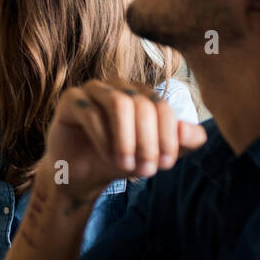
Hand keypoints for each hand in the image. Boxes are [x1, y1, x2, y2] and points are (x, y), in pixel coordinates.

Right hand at [41, 79, 206, 198]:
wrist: (82, 174)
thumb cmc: (119, 159)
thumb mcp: (155, 156)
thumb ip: (182, 144)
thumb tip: (188, 130)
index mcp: (142, 94)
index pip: (162, 107)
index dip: (168, 136)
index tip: (164, 165)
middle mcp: (119, 85)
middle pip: (143, 105)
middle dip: (148, 142)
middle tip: (146, 171)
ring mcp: (93, 89)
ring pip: (119, 103)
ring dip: (127, 139)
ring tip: (126, 165)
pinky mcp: (71, 99)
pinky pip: (91, 113)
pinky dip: (104, 139)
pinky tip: (107, 157)